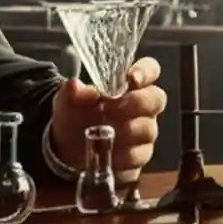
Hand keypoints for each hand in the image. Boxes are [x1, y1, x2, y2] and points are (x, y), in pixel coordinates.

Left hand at [50, 57, 166, 181]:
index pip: (150, 69)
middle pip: (156, 98)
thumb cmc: (74, 115)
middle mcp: (142, 106)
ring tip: (101, 131)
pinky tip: (105, 151)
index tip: (131, 77)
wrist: (67, 147)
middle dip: (135, 102)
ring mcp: (144, 130)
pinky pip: (139, 154)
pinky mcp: (140, 154)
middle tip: (108, 108)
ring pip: (148, 128)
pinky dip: (121, 154)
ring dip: (125, 130)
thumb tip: (76, 86)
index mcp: (129, 84)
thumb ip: (71, 91)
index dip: (146, 71)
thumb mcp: (66, 100)